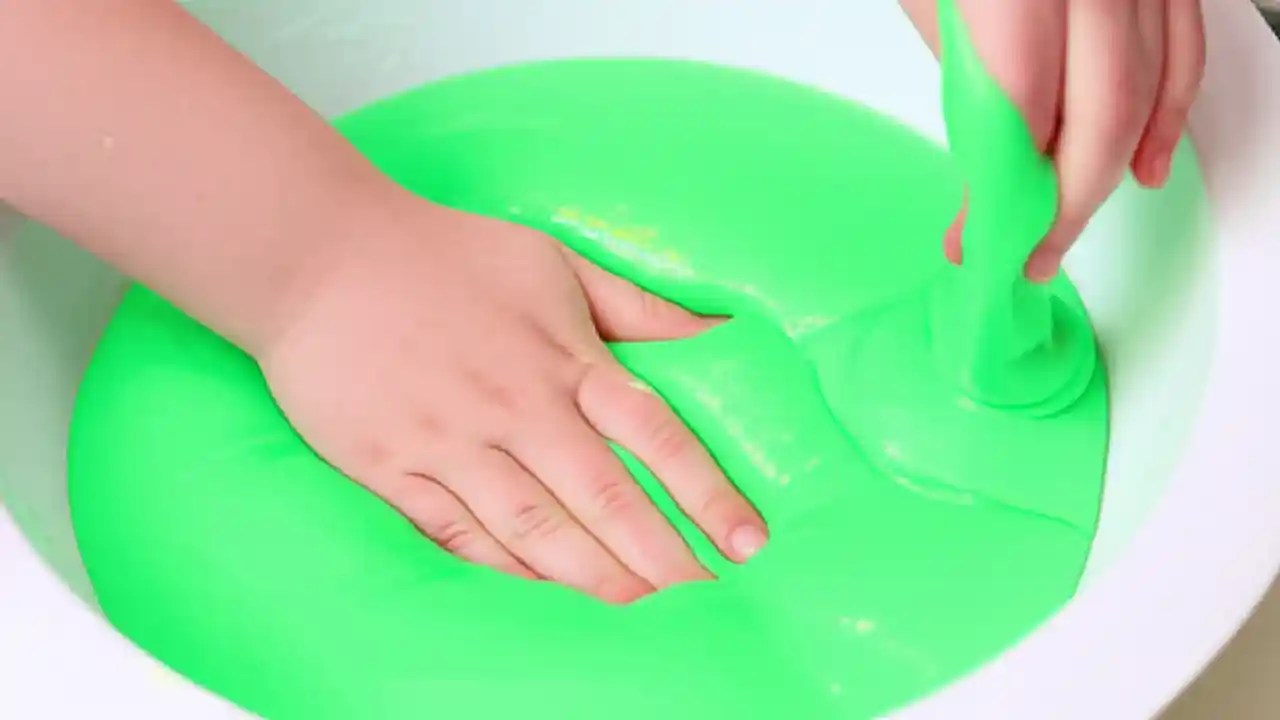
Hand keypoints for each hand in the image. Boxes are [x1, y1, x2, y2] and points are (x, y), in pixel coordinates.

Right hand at [255, 191, 767, 603]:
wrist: (321, 254)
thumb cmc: (449, 254)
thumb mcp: (557, 264)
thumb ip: (641, 309)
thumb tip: (722, 337)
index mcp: (563, 355)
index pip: (656, 432)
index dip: (708, 492)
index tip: (748, 541)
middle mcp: (515, 405)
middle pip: (603, 497)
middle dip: (661, 558)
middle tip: (705, 602)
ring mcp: (451, 441)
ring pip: (534, 531)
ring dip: (592, 578)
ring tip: (640, 613)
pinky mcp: (392, 468)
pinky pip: (458, 536)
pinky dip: (505, 572)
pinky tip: (546, 598)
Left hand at [901, 0, 1205, 279]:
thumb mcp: (933, 6)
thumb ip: (968, 83)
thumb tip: (991, 172)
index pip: (1025, 108)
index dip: (1011, 187)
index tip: (988, 239)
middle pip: (1100, 113)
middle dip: (1069, 202)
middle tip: (1032, 252)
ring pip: (1148, 90)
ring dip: (1115, 172)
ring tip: (1071, 226)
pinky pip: (1185, 50)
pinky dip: (1170, 114)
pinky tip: (1148, 166)